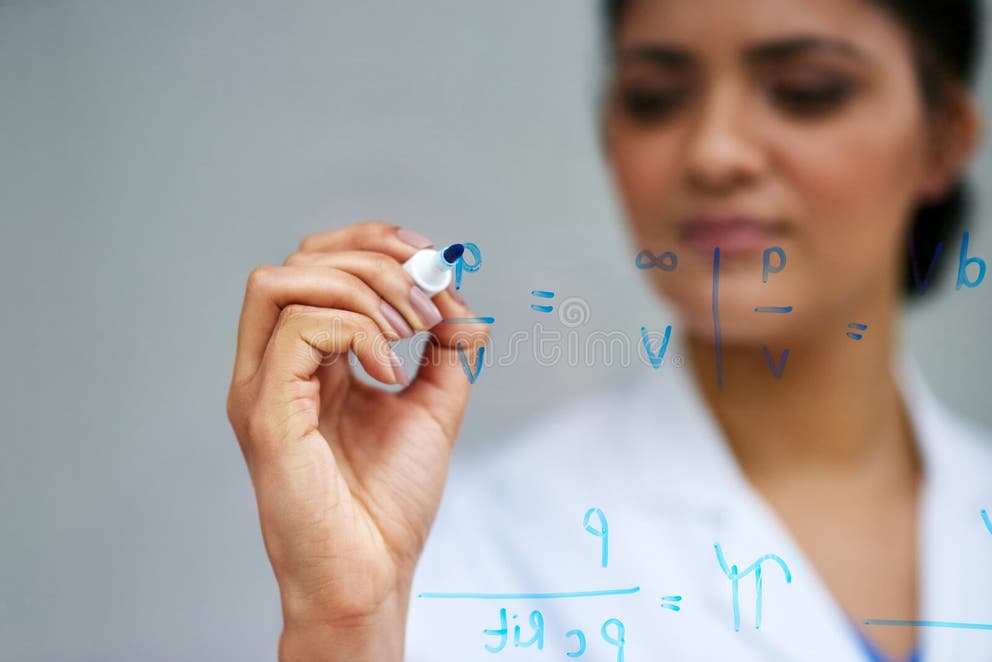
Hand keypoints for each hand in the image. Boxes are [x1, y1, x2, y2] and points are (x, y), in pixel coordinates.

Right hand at [225, 222, 487, 656]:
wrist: (370, 573)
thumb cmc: (388, 504)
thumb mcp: (433, 409)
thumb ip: (447, 353)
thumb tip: (463, 302)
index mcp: (310, 360)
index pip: (320, 265)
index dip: (373, 244)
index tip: (429, 260)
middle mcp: (276, 364)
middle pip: (300, 259)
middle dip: (374, 259)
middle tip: (427, 300)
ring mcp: (262, 384)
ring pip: (284, 280)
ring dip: (362, 288)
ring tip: (410, 331)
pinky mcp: (264, 409)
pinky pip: (298, 329)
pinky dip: (355, 331)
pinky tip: (387, 371)